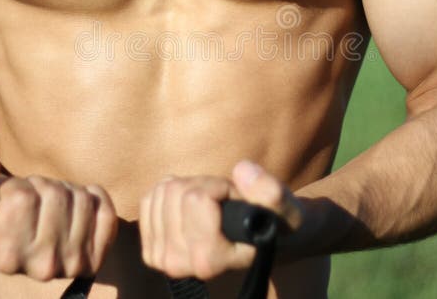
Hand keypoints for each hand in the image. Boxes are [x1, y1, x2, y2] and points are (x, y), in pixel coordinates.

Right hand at [0, 154, 117, 280]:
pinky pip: (106, 211)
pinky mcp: (94, 258)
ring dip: (65, 191)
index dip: (15, 186)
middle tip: (30, 199)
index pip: (23, 197)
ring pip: (82, 199)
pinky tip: (74, 203)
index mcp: (5, 257)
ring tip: (47, 205)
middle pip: (56, 195)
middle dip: (41, 186)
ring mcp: (70, 266)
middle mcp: (40, 268)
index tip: (7, 197)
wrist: (7, 236)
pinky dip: (93, 197)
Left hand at [138, 160, 302, 279]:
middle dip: (204, 186)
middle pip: (177, 193)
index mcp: (208, 260)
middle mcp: (178, 264)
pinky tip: (191, 205)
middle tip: (223, 201)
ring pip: (164, 191)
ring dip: (190, 187)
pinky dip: (172, 191)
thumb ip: (270, 193)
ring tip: (211, 205)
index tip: (235, 199)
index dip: (220, 187)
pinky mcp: (150, 248)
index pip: (197, 199)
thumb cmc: (273, 224)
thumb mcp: (285, 208)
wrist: (259, 241)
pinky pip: (151, 197)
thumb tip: (242, 171)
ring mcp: (160, 258)